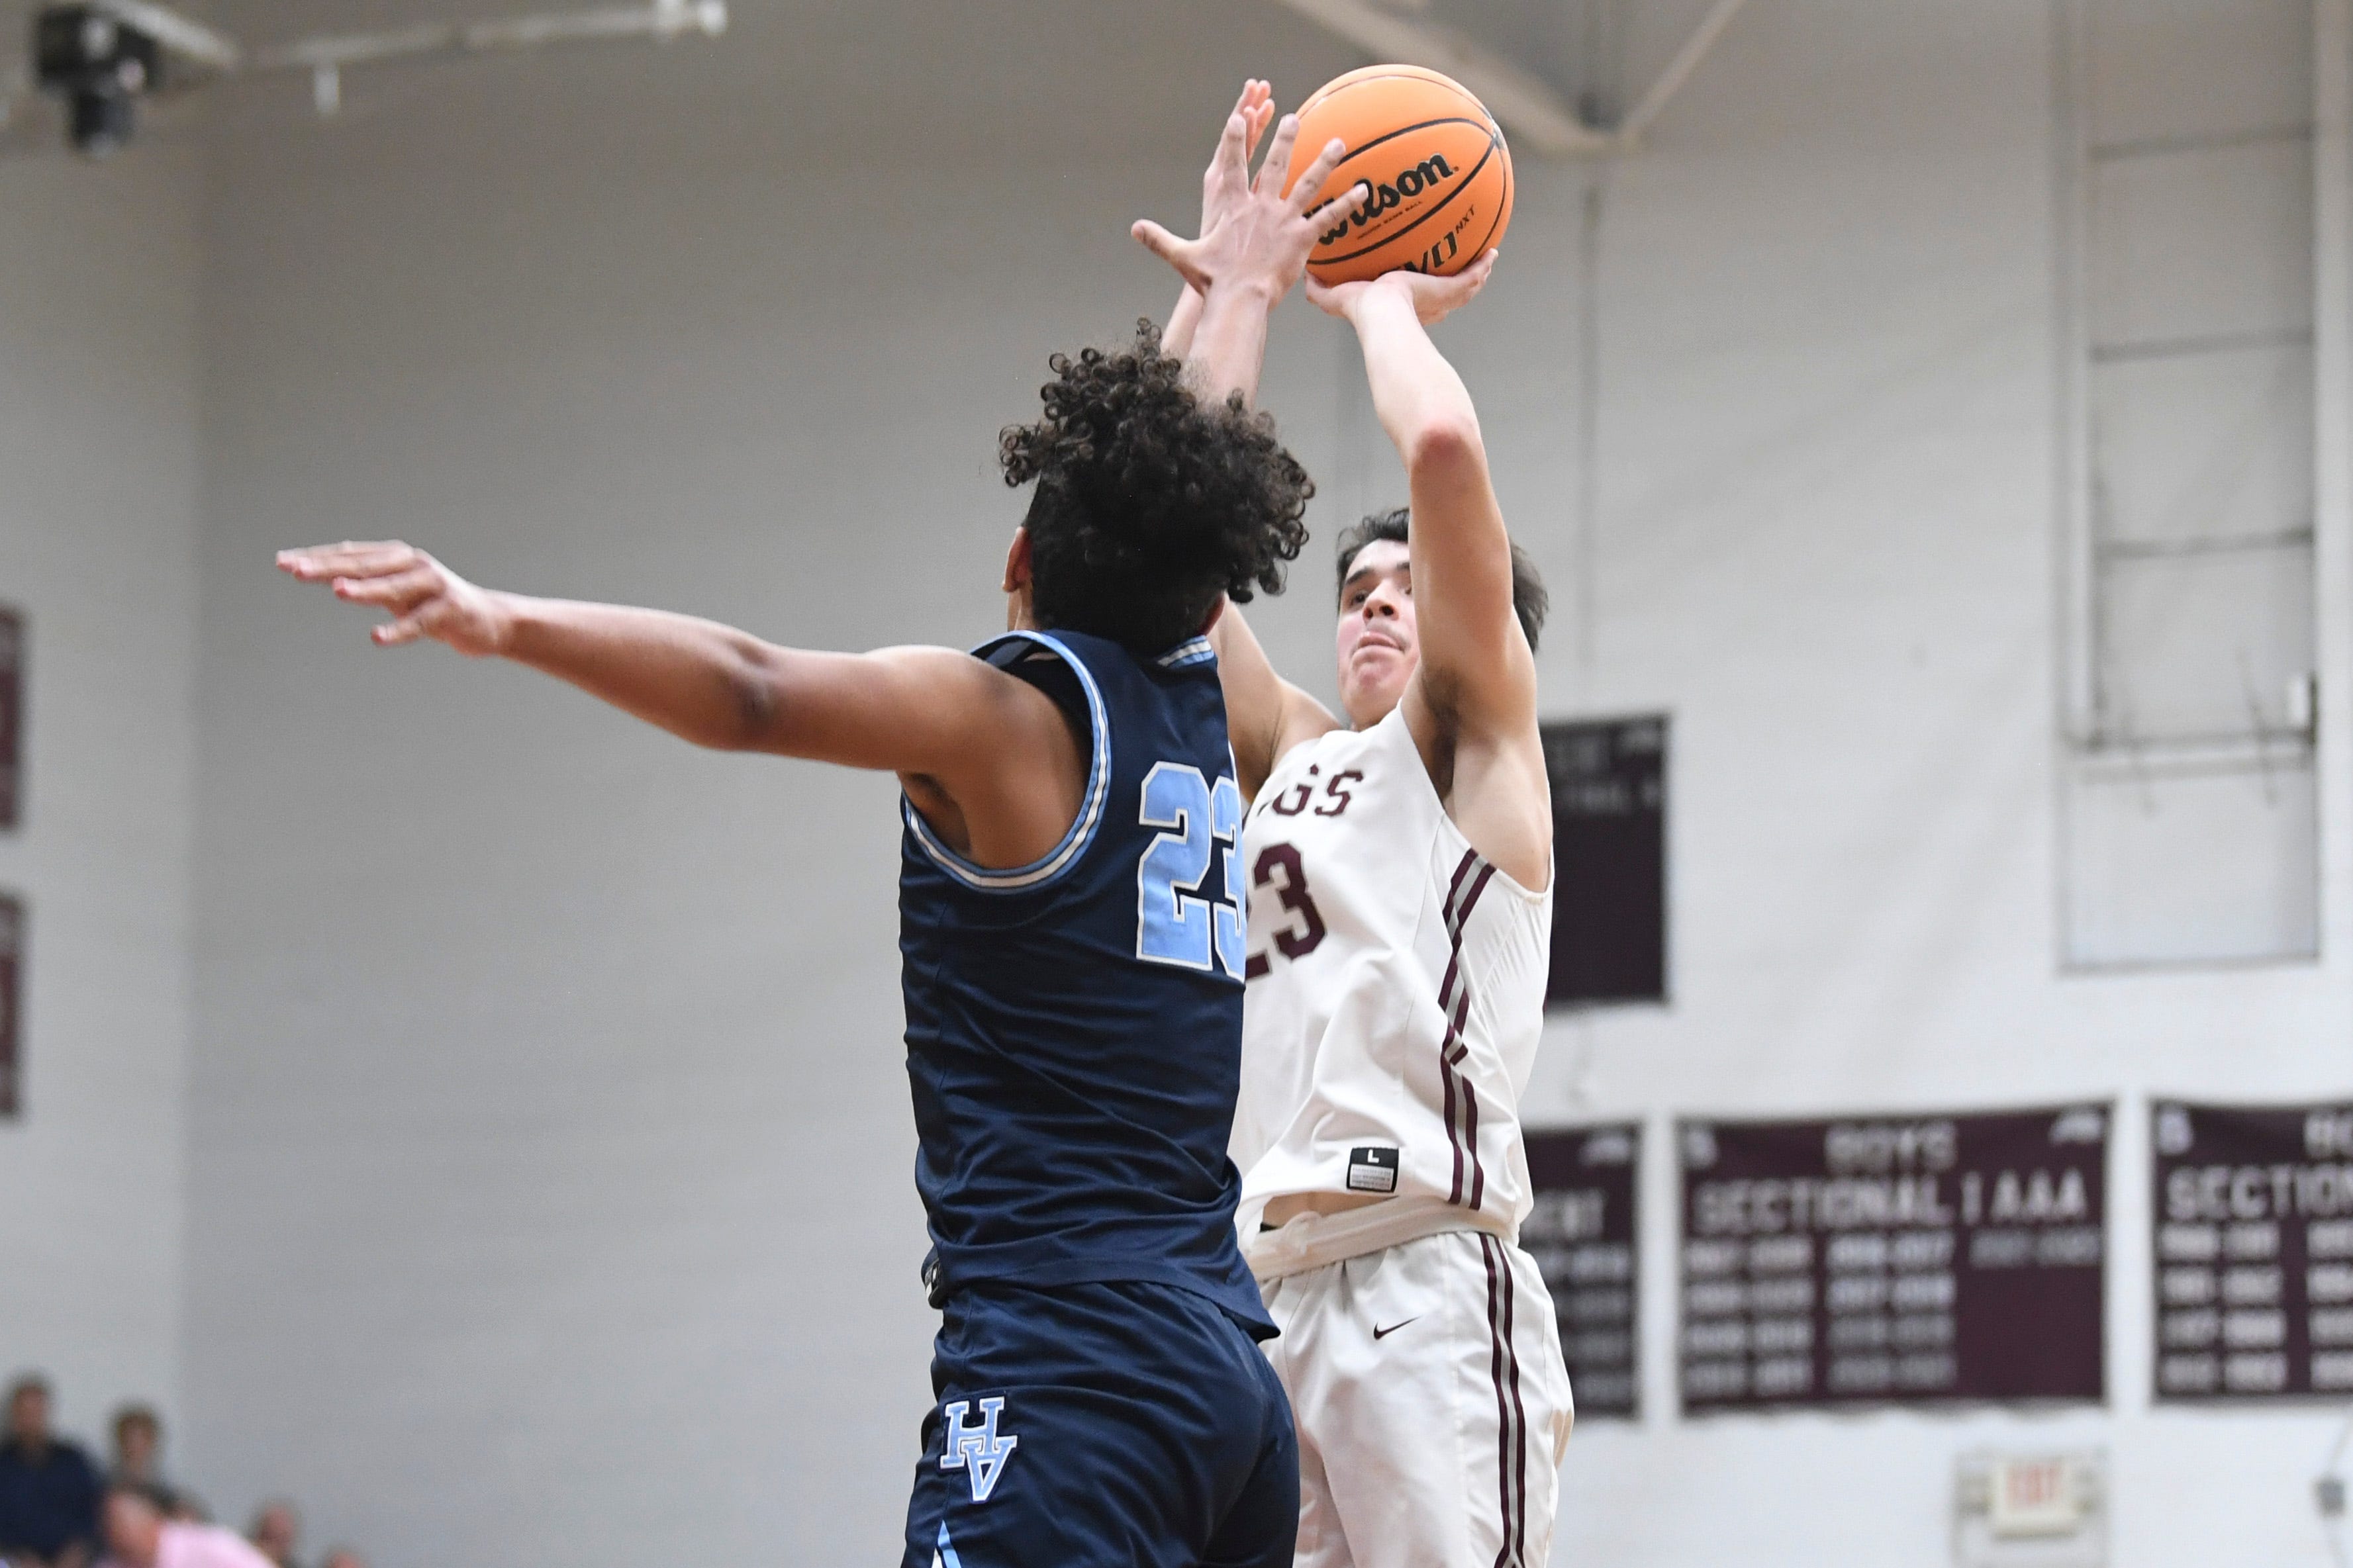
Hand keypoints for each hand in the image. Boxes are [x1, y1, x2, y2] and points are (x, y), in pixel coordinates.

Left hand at [277, 540, 509, 653]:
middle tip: (296, 571)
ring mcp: (433, 586)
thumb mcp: (399, 590)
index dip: (316, 558)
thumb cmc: (436, 606)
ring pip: (393, 588)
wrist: (490, 621)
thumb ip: (369, 581)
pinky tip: (376, 638)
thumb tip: (327, 574)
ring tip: (338, 592)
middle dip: (329, 568)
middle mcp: (413, 564)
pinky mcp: (449, 612)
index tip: (282, 563)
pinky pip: (419, 623)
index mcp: (397, 556)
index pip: (349, 554)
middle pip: (364, 565)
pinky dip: (398, 630)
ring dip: (366, 590)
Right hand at [1133, 112, 1361, 304]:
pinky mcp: (1302, 237)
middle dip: (1285, 138)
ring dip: (1325, 160)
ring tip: (1340, 142)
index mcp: (1234, 205)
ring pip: (1309, 182)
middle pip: (1276, 163)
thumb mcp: (1183, 256)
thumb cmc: (1212, 280)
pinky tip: (1365, 190)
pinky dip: (1348, 203)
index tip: (1241, 115)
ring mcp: (1284, 219)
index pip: (1234, 164)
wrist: (1239, 300)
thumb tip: (1134, 229)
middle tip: (1294, 117)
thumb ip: (1160, 239)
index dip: (1236, 138)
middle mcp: (1260, 205)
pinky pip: (1329, 216)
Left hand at [1307, 249, 1499, 326]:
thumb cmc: (1361, 311)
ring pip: (1465, 285)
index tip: (1419, 279)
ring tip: (1485, 256)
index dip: (1420, 288)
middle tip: (1461, 263)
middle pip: (1445, 292)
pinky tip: (1492, 252)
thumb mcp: (1334, 297)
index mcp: (1403, 307)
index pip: (1415, 298)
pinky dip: (1482, 266)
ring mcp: (1442, 300)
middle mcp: (1426, 307)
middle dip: (1454, 281)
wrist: (1383, 314)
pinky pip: (1472, 278)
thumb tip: (1306, 277)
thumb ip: (1319, 288)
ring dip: (1476, 273)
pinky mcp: (1451, 292)